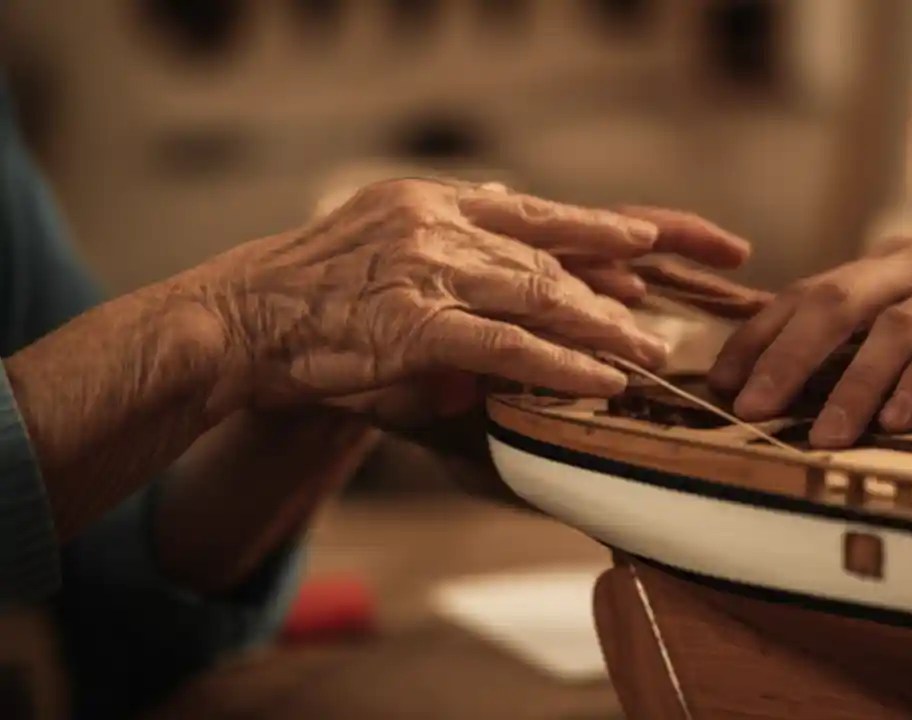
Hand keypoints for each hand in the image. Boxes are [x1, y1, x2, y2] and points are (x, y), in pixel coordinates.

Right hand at [199, 179, 731, 408]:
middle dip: (613, 282)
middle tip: (660, 309)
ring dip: (601, 327)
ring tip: (648, 350)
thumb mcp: (381, 239)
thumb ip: (450, 233)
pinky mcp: (417, 325)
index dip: (595, 227)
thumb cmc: (309, 293)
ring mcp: (428, 270)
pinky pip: (510, 348)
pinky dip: (562, 366)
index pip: (533, 210)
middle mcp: (437, 223)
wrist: (234, 321)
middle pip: (549, 253)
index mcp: (432, 200)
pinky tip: (603, 380)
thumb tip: (507, 213)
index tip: (645, 239)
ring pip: (539, 296)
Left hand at [709, 205, 911, 446]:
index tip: (718, 382)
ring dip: (852, 384)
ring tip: (822, 437)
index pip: (807, 290)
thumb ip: (882, 323)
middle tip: (747, 408)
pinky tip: (899, 420)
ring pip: (896, 327)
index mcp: (893, 260)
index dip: (759, 334)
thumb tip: (806, 376)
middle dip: (784, 355)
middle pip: (836, 300)